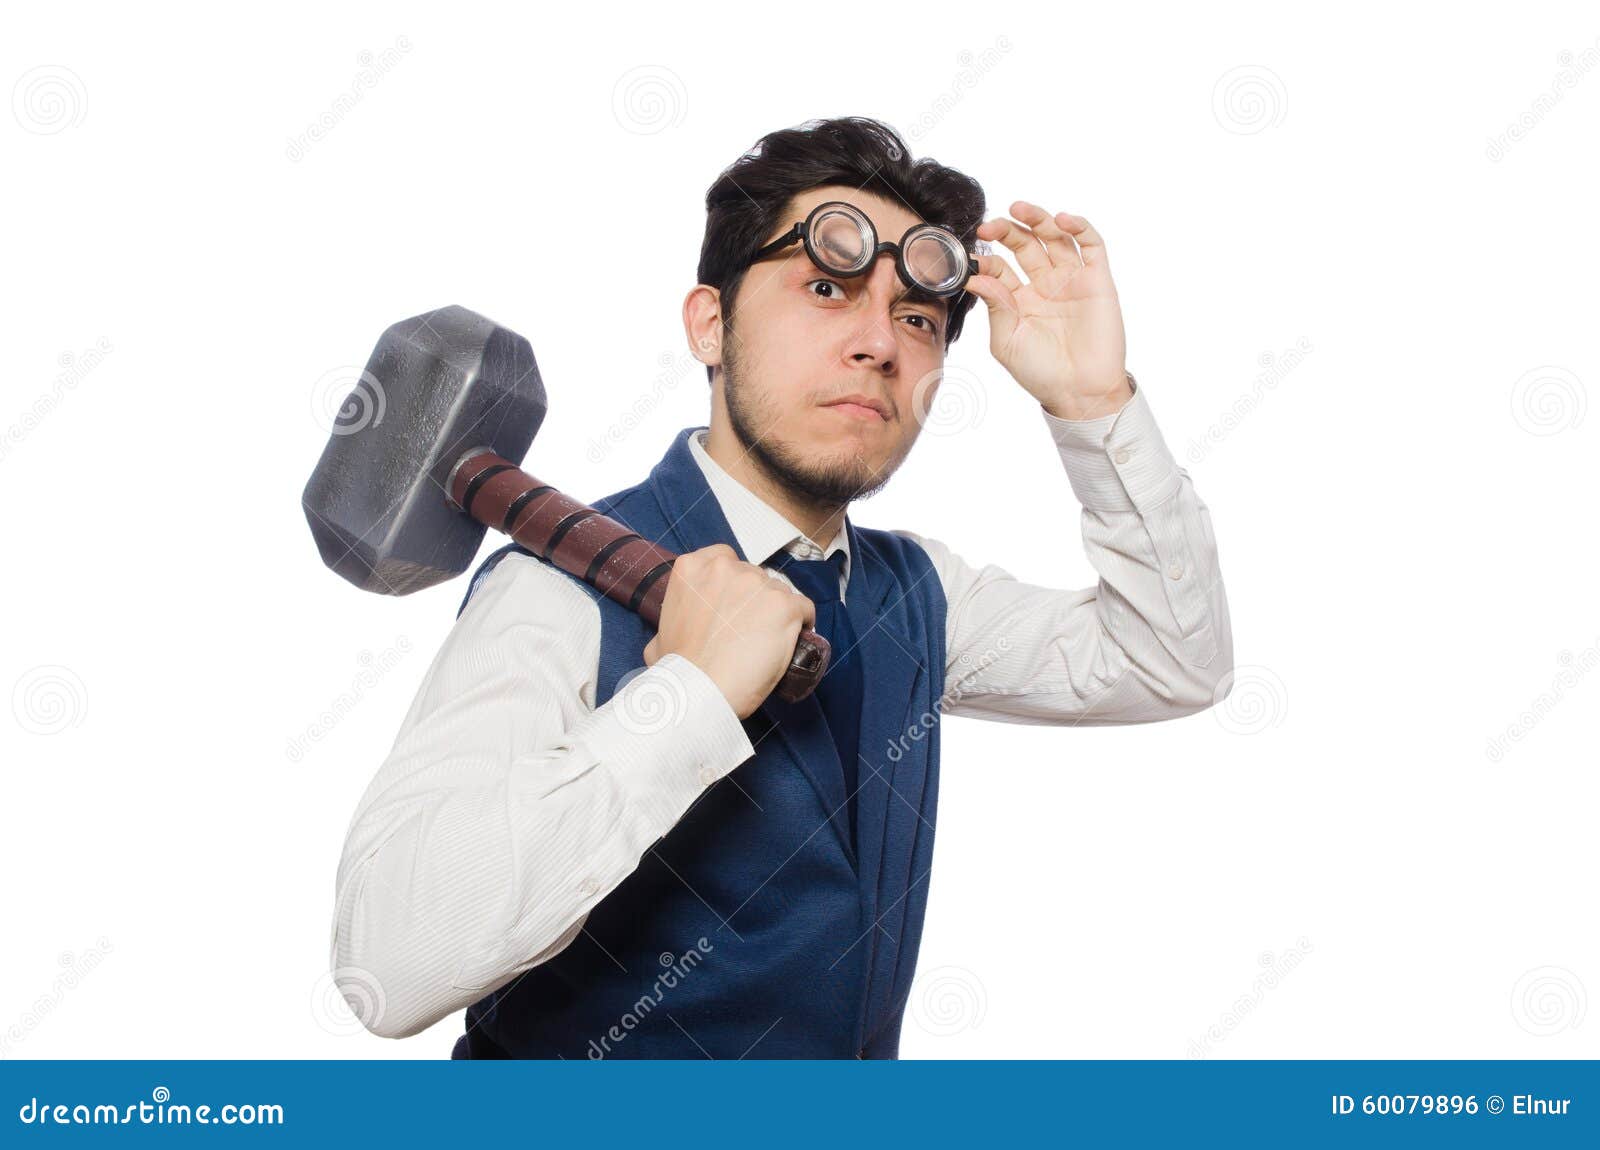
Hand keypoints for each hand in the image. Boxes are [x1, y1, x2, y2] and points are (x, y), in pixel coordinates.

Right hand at [643, 544, 815, 719]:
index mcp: (693, 568)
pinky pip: (804, 608)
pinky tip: (793, 641)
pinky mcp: (784, 605)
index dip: (735, 587)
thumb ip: (671, 624)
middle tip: (750, 631)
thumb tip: (671, 636)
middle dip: (756, 601)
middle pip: (755, 576)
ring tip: (769, 642)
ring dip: (778, 613)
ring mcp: (757, 584)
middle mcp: (726, 568)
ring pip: (780, 592)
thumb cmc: (678, 671)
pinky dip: (802, 624)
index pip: (727, 561)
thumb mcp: (658, 637)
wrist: (699, 692)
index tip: (736, 607)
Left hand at [964, 200, 1130, 420]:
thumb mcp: (1007, 342)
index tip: (972, 257)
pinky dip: (1079, 227)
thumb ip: (995, 306)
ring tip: (1019, 208)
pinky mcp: (1098, 279)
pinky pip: (1091, 245)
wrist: (1080, 391)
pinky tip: (1062, 220)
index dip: (986, 259)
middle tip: (991, 225)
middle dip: (1007, 230)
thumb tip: (975, 277)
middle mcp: (1044, 285)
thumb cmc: (1041, 373)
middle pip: (1025, 245)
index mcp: (1019, 299)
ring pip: (1055, 237)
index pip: (1000, 268)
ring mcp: (1071, 279)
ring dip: (1039, 218)